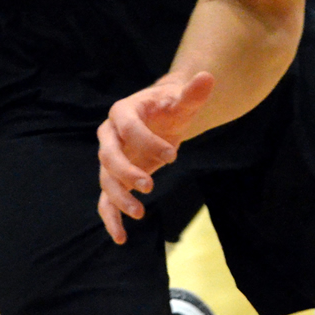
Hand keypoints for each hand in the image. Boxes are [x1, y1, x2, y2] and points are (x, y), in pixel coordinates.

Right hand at [96, 72, 214, 243]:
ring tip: (140, 213)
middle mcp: (109, 135)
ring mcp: (109, 158)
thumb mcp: (183, 100)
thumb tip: (208, 77)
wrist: (163, 116)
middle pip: (108, 156)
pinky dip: (110, 218)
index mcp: (123, 112)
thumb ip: (193, 92)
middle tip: (149, 185)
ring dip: (119, 198)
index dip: (148, 142)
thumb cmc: (172, 106)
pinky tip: (121, 237)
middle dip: (126, 172)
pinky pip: (106, 200)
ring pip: (106, 180)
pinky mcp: (114, 177)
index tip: (173, 155)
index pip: (128, 127)